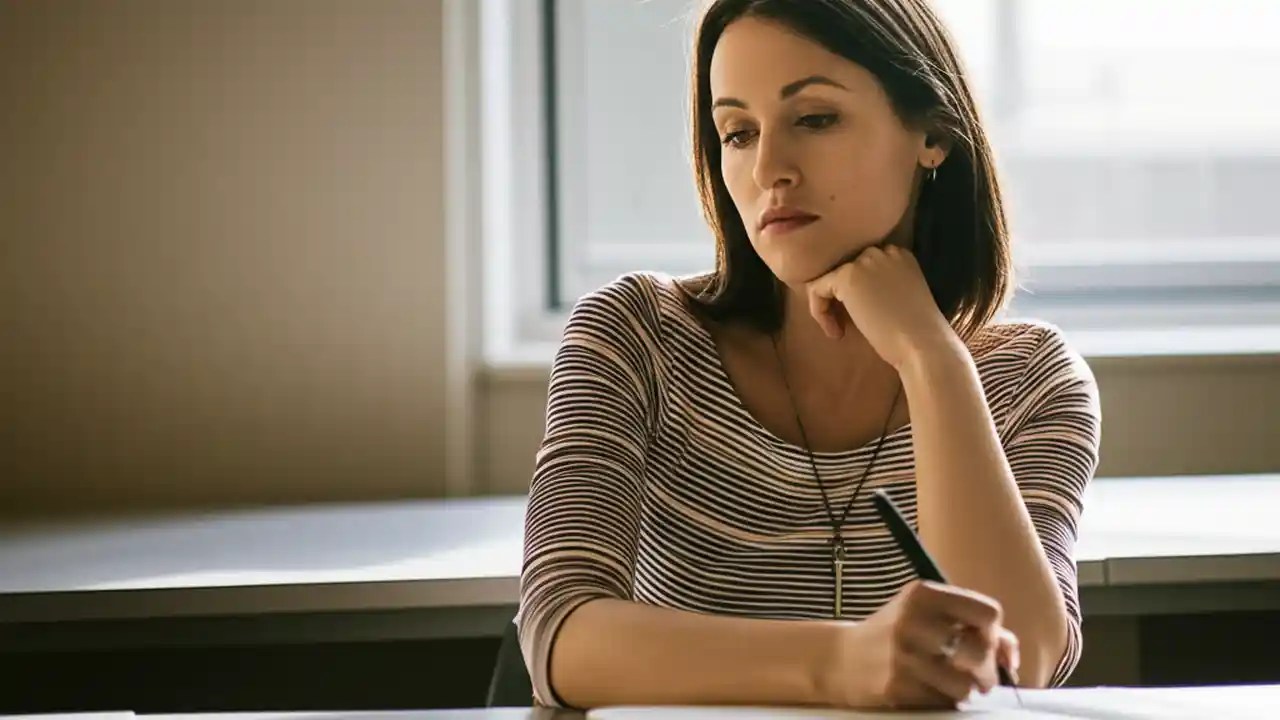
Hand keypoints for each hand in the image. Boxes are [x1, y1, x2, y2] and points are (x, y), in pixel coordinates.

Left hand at [805, 245, 955, 370]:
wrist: (922, 344)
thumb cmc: (916, 334)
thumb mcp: (900, 299)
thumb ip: (880, 287)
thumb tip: (850, 295)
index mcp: (899, 255)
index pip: (863, 266)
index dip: (855, 293)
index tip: (859, 318)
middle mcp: (882, 251)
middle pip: (844, 269)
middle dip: (839, 298)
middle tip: (845, 325)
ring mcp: (864, 261)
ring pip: (828, 279)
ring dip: (827, 306)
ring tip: (839, 331)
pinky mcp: (847, 277)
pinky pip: (816, 289)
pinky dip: (820, 312)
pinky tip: (836, 333)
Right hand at [822, 580, 1020, 709]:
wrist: (840, 659)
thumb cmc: (897, 635)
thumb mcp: (928, 615)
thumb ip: (973, 625)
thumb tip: (1011, 657)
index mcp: (923, 594)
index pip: (987, 612)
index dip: (994, 633)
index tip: (981, 642)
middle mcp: (912, 620)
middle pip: (980, 650)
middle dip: (986, 670)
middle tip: (977, 676)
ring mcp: (902, 655)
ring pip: (965, 685)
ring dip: (964, 691)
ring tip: (950, 685)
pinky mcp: (896, 687)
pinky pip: (942, 703)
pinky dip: (943, 702)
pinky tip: (928, 692)